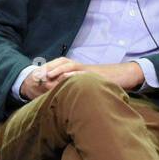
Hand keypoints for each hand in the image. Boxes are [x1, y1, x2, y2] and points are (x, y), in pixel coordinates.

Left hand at [20, 57, 143, 99]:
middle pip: (60, 63)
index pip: (58, 66)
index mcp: (76, 69)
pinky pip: (82, 73)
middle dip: (47, 68)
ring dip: (57, 69)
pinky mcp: (94, 73)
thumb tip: (60, 97)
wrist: (123, 76)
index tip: (35, 77)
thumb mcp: (85, 85)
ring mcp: (86, 69)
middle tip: (36, 76)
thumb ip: (73, 88)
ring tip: (47, 76)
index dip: (46, 70)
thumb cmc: (103, 83)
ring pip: (69, 65)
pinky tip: (64, 79)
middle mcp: (80, 67)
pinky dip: (73, 75)